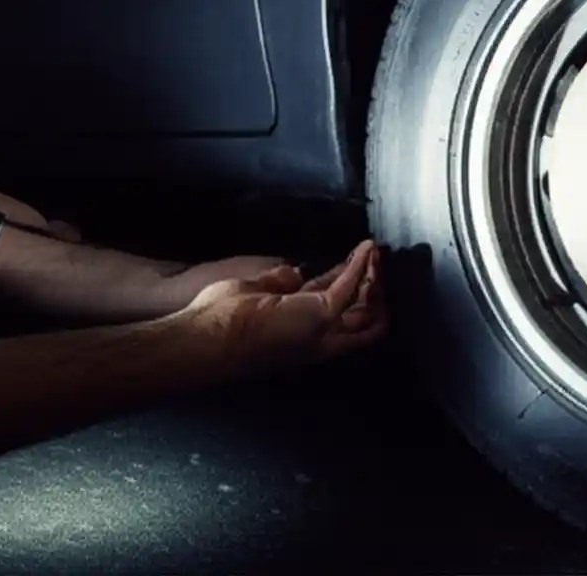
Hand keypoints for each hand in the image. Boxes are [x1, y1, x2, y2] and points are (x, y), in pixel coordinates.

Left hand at [178, 240, 386, 380]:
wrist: (210, 337)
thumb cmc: (222, 319)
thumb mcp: (256, 294)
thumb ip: (278, 284)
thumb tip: (295, 273)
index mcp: (299, 331)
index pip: (335, 310)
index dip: (348, 287)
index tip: (356, 264)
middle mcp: (318, 337)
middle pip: (362, 317)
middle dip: (374, 291)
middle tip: (376, 263)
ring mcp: (322, 329)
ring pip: (367, 308)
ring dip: (373, 277)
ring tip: (374, 253)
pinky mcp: (320, 314)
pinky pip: (350, 286)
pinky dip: (361, 265)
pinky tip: (367, 248)